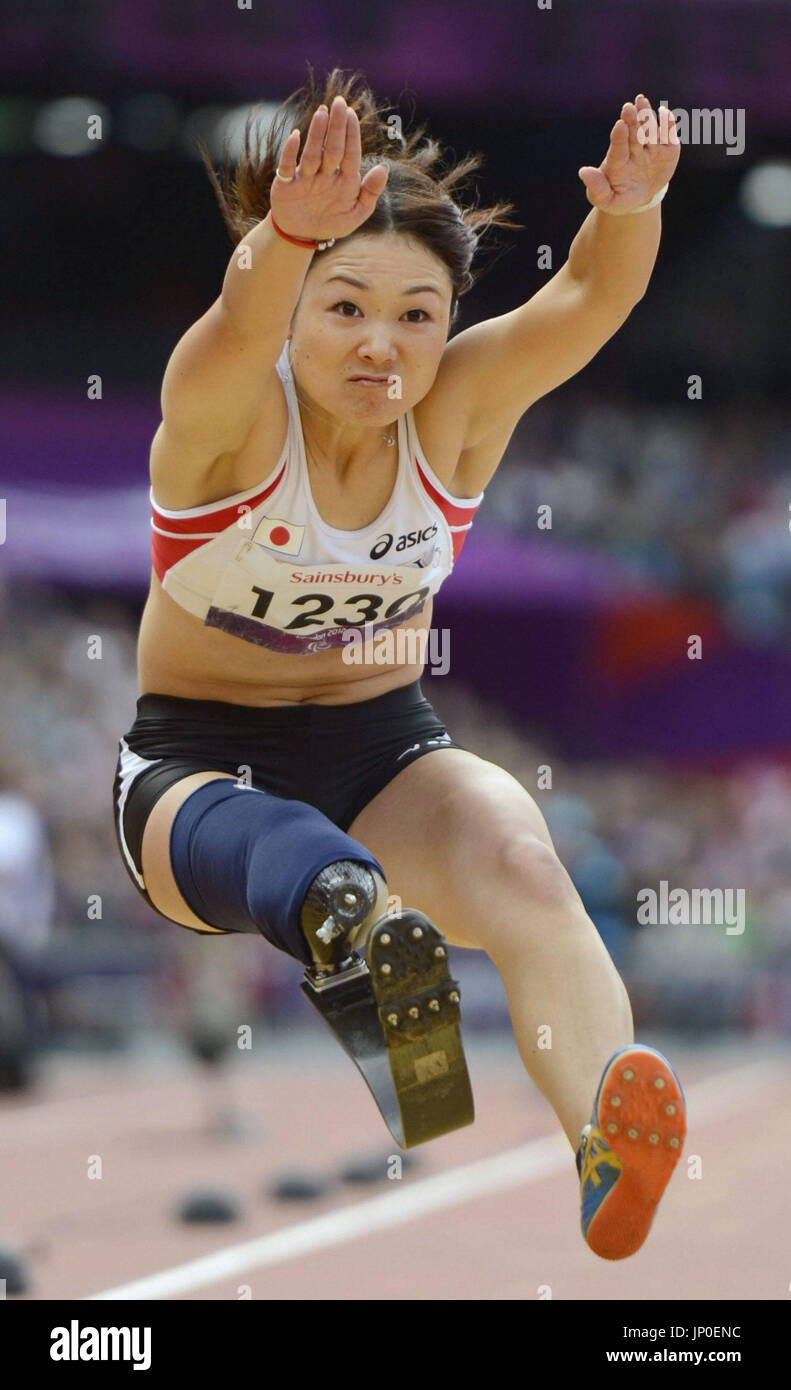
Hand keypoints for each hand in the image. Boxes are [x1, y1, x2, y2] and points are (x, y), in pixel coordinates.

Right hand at [270, 94, 388, 241]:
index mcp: (344, 179)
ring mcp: (305, 177)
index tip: (352, 114)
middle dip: (337, 126)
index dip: (351, 134)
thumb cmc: (331, 222)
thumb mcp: (355, 214)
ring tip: (322, 113)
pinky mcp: (286, 183)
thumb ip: (370, 194)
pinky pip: (287, 166)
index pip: (350, 153)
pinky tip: (295, 137)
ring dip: (317, 134)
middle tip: (339, 102)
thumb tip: (383, 169)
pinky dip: (290, 153)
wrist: (302, 236)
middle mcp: (325, 173)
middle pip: (332, 147)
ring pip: (313, 153)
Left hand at [578, 95, 680, 214]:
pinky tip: (665, 112)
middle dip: (632, 121)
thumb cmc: (620, 198)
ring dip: (646, 116)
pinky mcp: (668, 149)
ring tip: (641, 101)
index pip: (618, 149)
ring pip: (650, 130)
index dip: (619, 137)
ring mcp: (651, 149)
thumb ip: (597, 188)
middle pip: (633, 134)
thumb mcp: (607, 200)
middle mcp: (634, 151)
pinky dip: (668, 124)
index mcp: (618, 162)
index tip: (619, 125)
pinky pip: (668, 135)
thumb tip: (583, 172)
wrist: (640, 199)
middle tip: (628, 107)